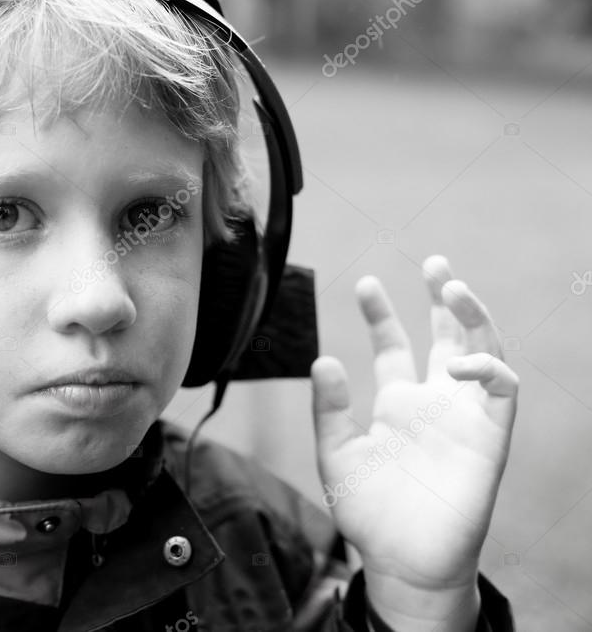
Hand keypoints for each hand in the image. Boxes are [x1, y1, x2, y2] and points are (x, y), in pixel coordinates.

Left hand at [310, 255, 517, 629]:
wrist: (402, 561)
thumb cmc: (369, 513)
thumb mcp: (336, 454)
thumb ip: (329, 409)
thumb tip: (323, 358)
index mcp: (397, 404)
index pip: (394, 345)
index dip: (383, 314)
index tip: (367, 284)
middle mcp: (433, 402)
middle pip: (446, 335)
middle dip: (443, 296)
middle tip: (434, 262)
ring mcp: (463, 416)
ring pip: (482, 350)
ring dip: (473, 316)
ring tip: (452, 284)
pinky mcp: (489, 437)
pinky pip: (501, 390)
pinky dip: (487, 366)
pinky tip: (458, 360)